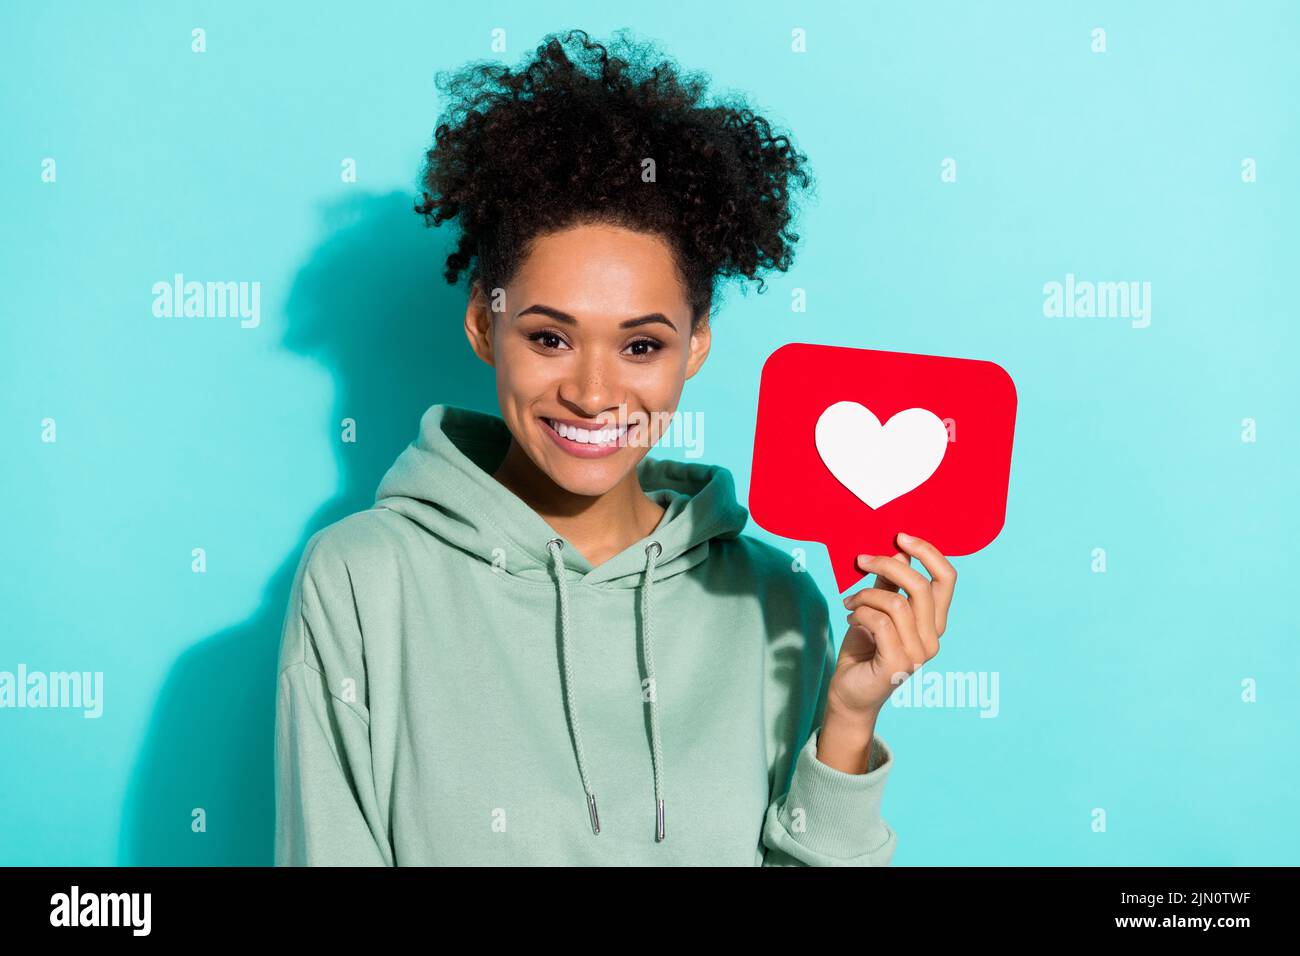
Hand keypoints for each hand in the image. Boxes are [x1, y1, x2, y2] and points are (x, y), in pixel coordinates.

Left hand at [826, 532, 957, 718]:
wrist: (849, 693)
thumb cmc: (863, 649)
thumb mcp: (877, 608)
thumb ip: (889, 584)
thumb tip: (898, 551)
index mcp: (933, 621)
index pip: (947, 579)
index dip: (928, 552)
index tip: (900, 536)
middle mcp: (933, 638)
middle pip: (921, 586)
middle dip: (888, 564)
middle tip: (861, 559)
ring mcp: (918, 654)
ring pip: (896, 603)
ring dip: (865, 594)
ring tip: (849, 602)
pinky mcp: (898, 664)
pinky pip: (879, 622)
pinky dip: (860, 613)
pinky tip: (850, 619)